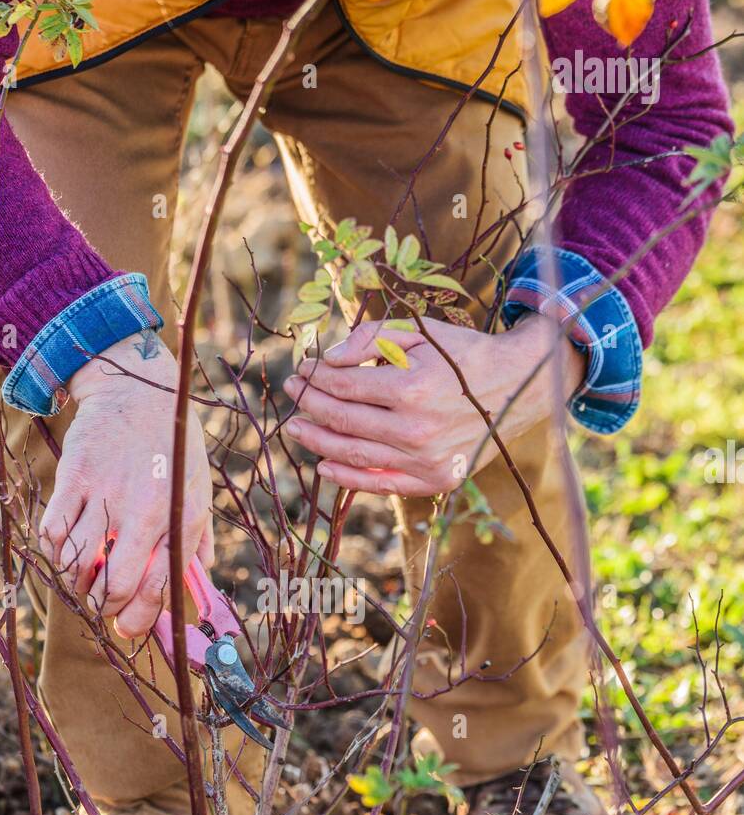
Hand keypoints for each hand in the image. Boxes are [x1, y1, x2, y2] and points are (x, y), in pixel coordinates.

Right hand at [38, 331, 212, 637]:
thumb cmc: (173, 446)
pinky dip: (53, 551)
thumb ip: (197, 540)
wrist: (138, 390)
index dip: (137, 620)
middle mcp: (145, 511)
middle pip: (114, 587)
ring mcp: (106, 494)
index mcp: (180, 518)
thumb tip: (197, 586)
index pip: (156, 589)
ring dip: (75, 584)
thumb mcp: (200, 489)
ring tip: (80, 581)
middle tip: (99, 607)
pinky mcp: (74, 478)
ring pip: (77, 565)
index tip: (125, 628)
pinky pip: (52, 533)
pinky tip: (63, 548)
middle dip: (103, 609)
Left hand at [282, 314, 586, 495]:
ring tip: (297, 427)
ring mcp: (424, 460)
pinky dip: (347, 478)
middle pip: (342, 420)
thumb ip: (371, 337)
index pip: (344, 385)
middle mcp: (415, 429)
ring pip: (353, 455)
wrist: (520, 387)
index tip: (302, 370)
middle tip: (293, 392)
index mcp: (411, 388)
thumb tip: (328, 360)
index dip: (315, 377)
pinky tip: (323, 465)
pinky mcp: (433, 480)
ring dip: (317, 441)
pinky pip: (380, 484)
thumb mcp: (421, 330)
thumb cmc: (464, 354)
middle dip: (310, 404)